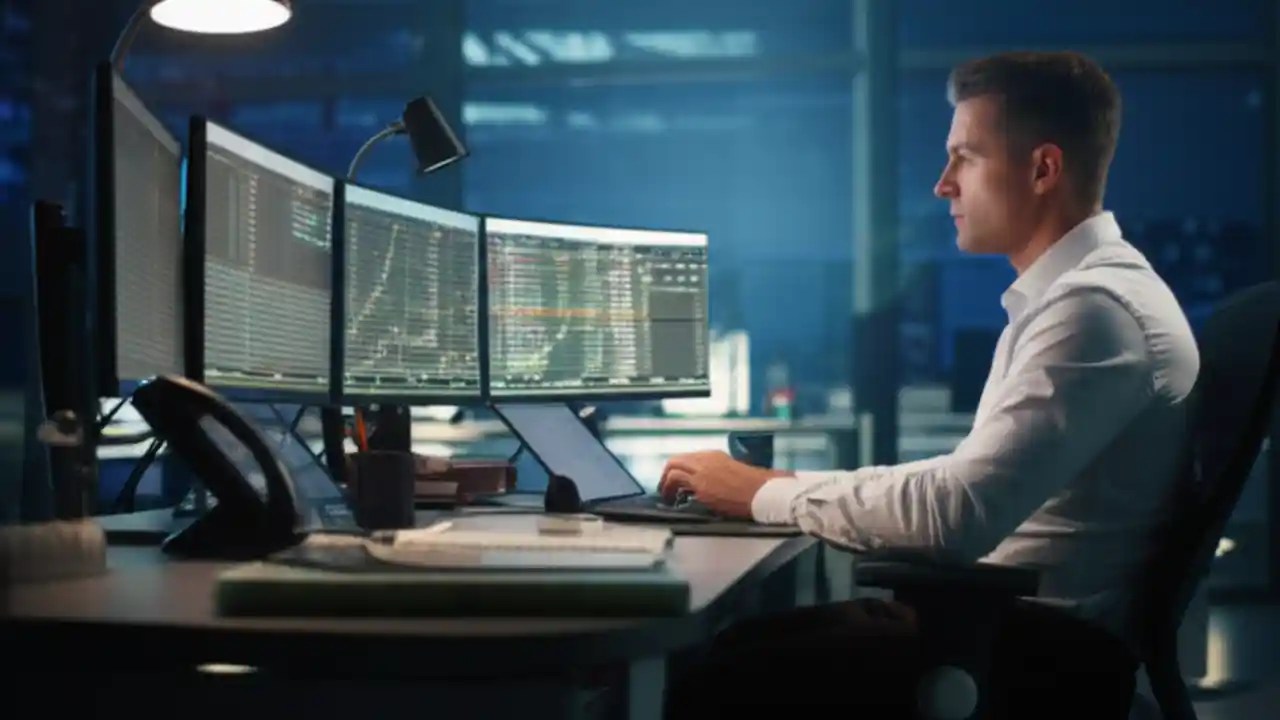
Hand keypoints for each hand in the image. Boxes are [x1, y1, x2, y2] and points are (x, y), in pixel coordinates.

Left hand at [658, 450, 785, 518]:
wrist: (762, 492)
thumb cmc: (756, 485)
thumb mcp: (736, 471)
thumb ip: (721, 473)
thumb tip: (715, 483)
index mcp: (715, 456)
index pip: (690, 458)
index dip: (681, 469)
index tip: (678, 479)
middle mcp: (706, 460)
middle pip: (677, 460)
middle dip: (667, 472)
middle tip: (665, 485)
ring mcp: (702, 471)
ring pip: (672, 467)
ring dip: (665, 481)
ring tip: (665, 494)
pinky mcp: (700, 486)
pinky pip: (676, 481)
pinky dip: (669, 489)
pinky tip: (670, 499)